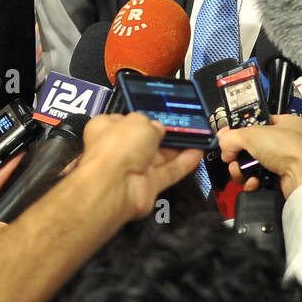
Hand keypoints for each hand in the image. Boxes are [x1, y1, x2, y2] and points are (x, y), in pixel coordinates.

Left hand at [74, 114, 202, 222]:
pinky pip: (168, 173)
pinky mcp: (146, 186)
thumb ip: (151, 123)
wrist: (116, 184)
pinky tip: (195, 154)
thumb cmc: (114, 149)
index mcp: (106, 128)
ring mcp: (132, 169)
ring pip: (160, 157)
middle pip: (146, 140)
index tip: (162, 115)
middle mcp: (118, 150)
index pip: (128, 121)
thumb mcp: (139, 120)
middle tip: (183, 127)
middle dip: (165, 134)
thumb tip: (158, 127)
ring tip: (195, 138)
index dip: (145, 117)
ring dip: (177, 148)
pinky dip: (182, 164)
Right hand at [218, 115, 301, 198]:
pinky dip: (252, 183)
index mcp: (284, 124)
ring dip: (242, 171)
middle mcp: (285, 143)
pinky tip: (254, 182)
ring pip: (252, 167)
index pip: (256, 124)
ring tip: (242, 172)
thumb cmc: (290, 148)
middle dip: (238, 156)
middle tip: (233, 158)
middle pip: (251, 148)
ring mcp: (284, 164)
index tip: (228, 139)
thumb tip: (223, 143)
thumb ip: (232, 136)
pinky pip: (258, 182)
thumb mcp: (252, 134)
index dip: (240, 132)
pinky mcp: (280, 182)